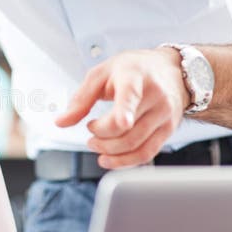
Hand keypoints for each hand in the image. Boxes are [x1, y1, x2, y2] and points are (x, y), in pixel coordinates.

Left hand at [55, 48, 189, 167]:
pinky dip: (126, 161)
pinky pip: (147, 153)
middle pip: (125, 129)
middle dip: (101, 138)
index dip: (125, 111)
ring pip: (136, 145)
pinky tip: (112, 159)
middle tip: (91, 132)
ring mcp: (164, 114)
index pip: (130, 96)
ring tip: (97, 145)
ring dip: (110, 152)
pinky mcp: (169, 129)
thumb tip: (61, 122)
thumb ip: (80, 99)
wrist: (170, 70)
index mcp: (134, 77)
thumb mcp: (101, 74)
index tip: (123, 122)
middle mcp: (154, 96)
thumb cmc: (133, 69)